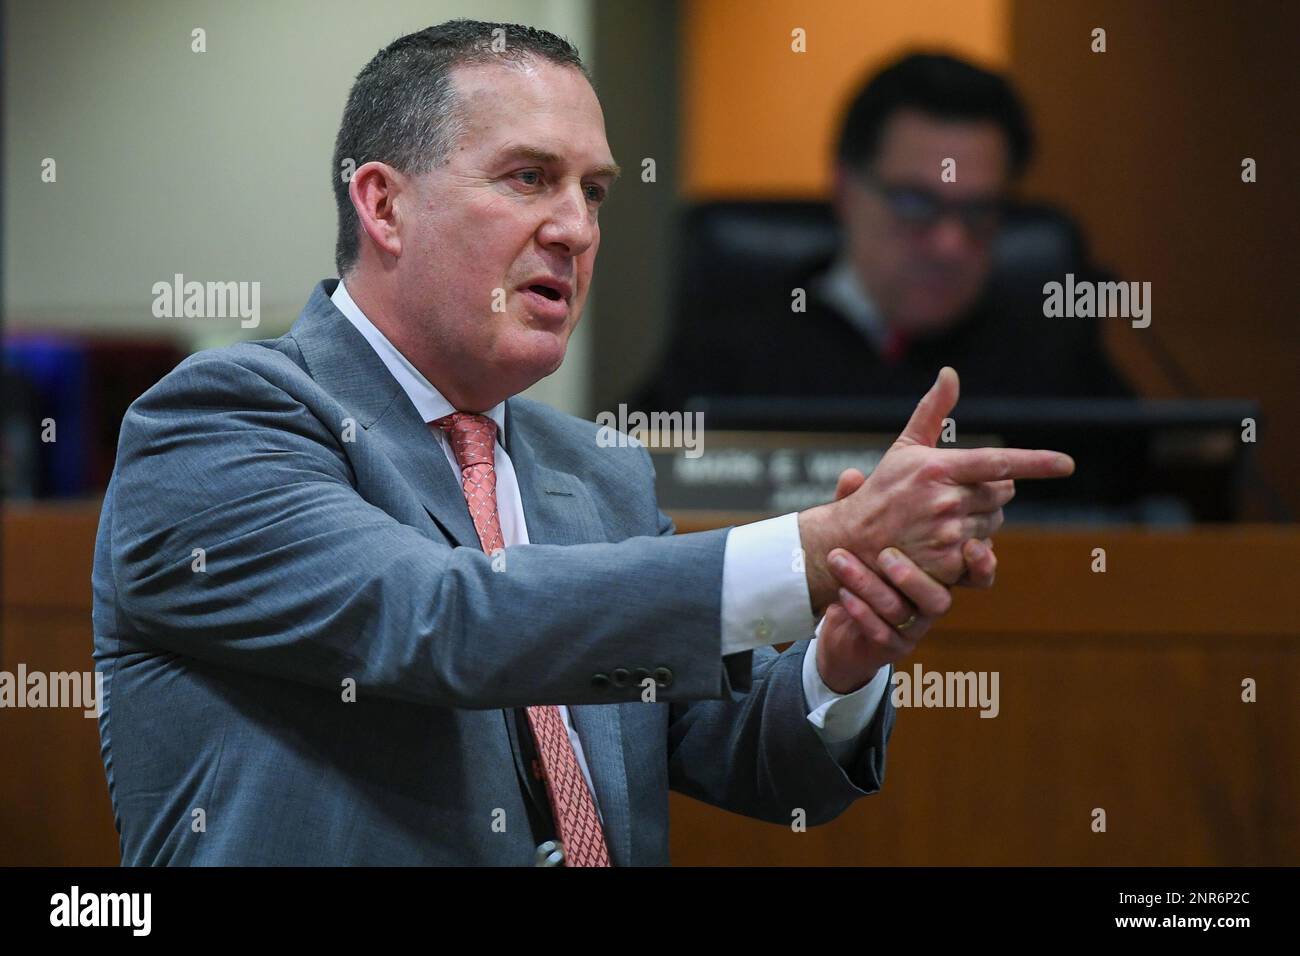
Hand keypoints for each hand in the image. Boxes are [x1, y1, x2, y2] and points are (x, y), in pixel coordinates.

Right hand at [799, 367, 1071, 611]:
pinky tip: (950, 542)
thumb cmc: (883, 491)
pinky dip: (973, 548)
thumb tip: (950, 373)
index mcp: (937, 468)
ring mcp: (946, 534)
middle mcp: (944, 500)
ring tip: (947, 520)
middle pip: (1001, 495)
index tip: (1066, 464)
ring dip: (981, 521)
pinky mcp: (946, 564)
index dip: (1037, 463)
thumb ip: (932, 411)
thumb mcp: (904, 448)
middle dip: (991, 493)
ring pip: (993, 524)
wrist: (851, 542)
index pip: (997, 462)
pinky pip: (981, 553)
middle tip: (960, 496)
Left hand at [813, 468, 988, 692]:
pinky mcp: (889, 646)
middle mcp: (930, 602)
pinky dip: (862, 614)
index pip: (973, 570)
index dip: (978, 562)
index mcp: (938, 572)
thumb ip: (860, 505)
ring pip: (903, 613)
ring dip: (874, 589)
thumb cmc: (862, 567)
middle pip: (939, 596)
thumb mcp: (863, 534)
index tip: (969, 544)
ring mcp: (911, 628)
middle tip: (885, 555)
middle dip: (913, 575)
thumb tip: (850, 474)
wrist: (841, 617)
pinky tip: (843, 597)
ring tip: (845, 565)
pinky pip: (880, 634)